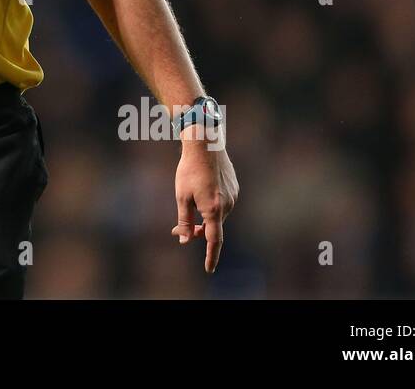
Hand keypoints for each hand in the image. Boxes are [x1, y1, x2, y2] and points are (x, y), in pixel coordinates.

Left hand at [170, 129, 238, 273]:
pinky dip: (212, 206)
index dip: (211, 256)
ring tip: (189, 203)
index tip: (209, 269)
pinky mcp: (235, 188)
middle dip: (197, 231)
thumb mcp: (182, 197)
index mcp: (214, 209)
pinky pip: (223, 203)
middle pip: (214, 227)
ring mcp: (234, 196)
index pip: (214, 240)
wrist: (205, 145)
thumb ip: (185, 221)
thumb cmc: (189, 170)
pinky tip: (202, 190)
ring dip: (204, 217)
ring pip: (218, 215)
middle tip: (179, 231)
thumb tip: (186, 240)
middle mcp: (228, 205)